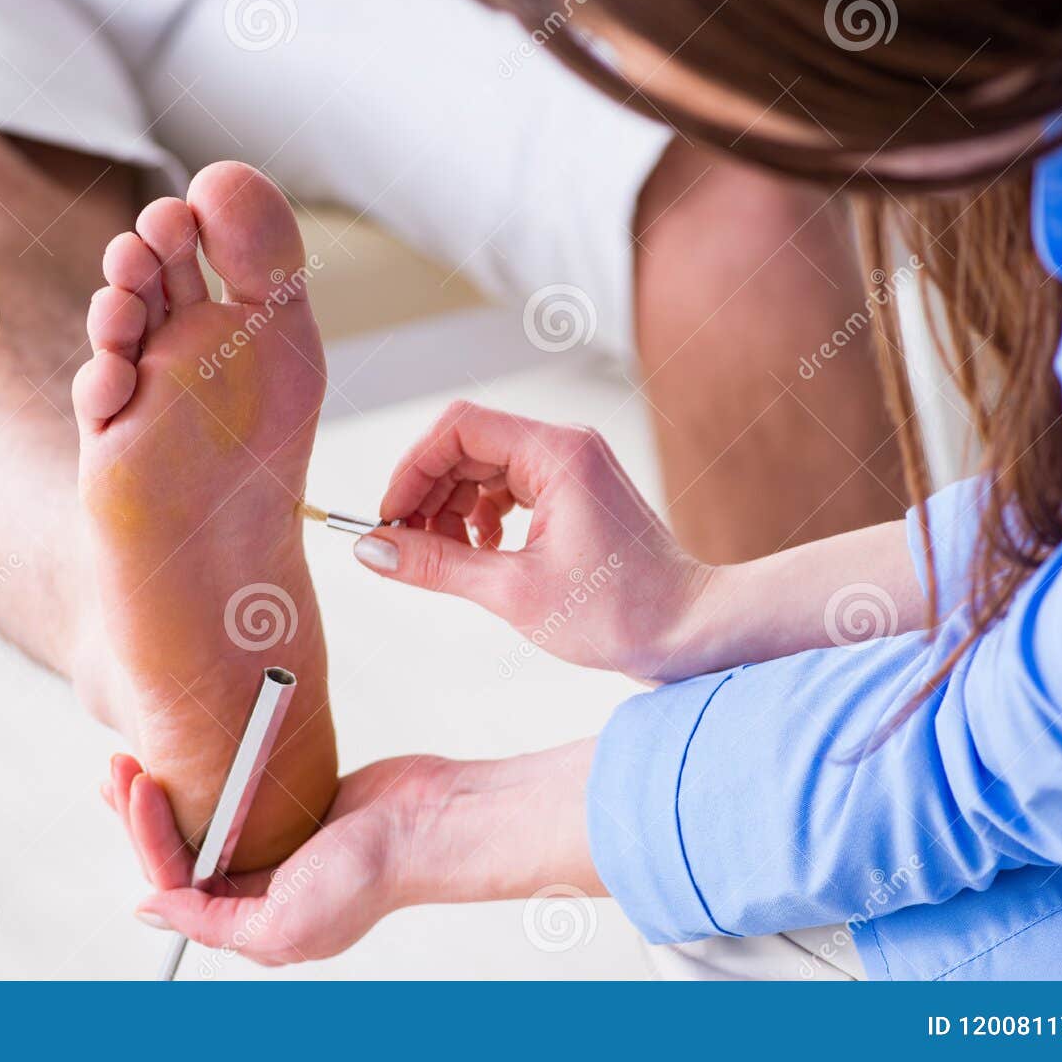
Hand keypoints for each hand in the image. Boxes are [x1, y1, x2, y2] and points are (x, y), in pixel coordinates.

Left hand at [102, 752, 433, 965]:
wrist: (430, 824)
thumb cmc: (370, 878)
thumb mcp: (282, 923)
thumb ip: (211, 921)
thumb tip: (148, 909)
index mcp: (251, 919)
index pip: (176, 880)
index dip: (147, 836)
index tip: (134, 790)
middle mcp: (258, 885)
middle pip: (180, 849)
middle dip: (144, 812)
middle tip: (118, 768)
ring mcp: (276, 844)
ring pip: (201, 820)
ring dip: (168, 791)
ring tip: (133, 759)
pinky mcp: (293, 807)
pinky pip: (236, 793)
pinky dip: (208, 776)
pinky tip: (187, 754)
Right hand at [351, 400, 714, 681]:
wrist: (690, 634)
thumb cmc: (619, 614)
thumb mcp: (512, 593)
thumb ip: (435, 565)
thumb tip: (371, 551)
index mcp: (556, 452)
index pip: (458, 427)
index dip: (412, 468)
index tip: (388, 518)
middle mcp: (565, 447)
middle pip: (467, 446)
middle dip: (428, 494)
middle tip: (404, 547)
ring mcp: (571, 469)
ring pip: (483, 469)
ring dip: (452, 510)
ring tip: (444, 560)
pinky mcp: (573, 494)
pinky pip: (507, 489)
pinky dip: (480, 519)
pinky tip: (479, 557)